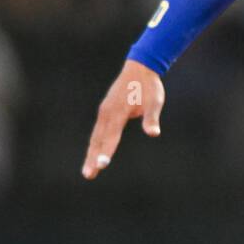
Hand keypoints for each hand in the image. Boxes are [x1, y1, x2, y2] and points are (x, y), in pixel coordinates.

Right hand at [81, 59, 164, 179]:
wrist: (140, 67)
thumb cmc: (149, 86)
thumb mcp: (154, 101)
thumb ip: (151, 118)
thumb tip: (153, 133)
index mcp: (118, 112)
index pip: (111, 137)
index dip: (106, 152)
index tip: (101, 165)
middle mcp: (107, 113)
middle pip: (98, 140)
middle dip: (93, 158)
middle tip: (88, 175)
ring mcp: (104, 112)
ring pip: (96, 137)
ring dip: (91, 153)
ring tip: (88, 171)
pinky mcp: (105, 110)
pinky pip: (98, 131)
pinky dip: (95, 144)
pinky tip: (94, 153)